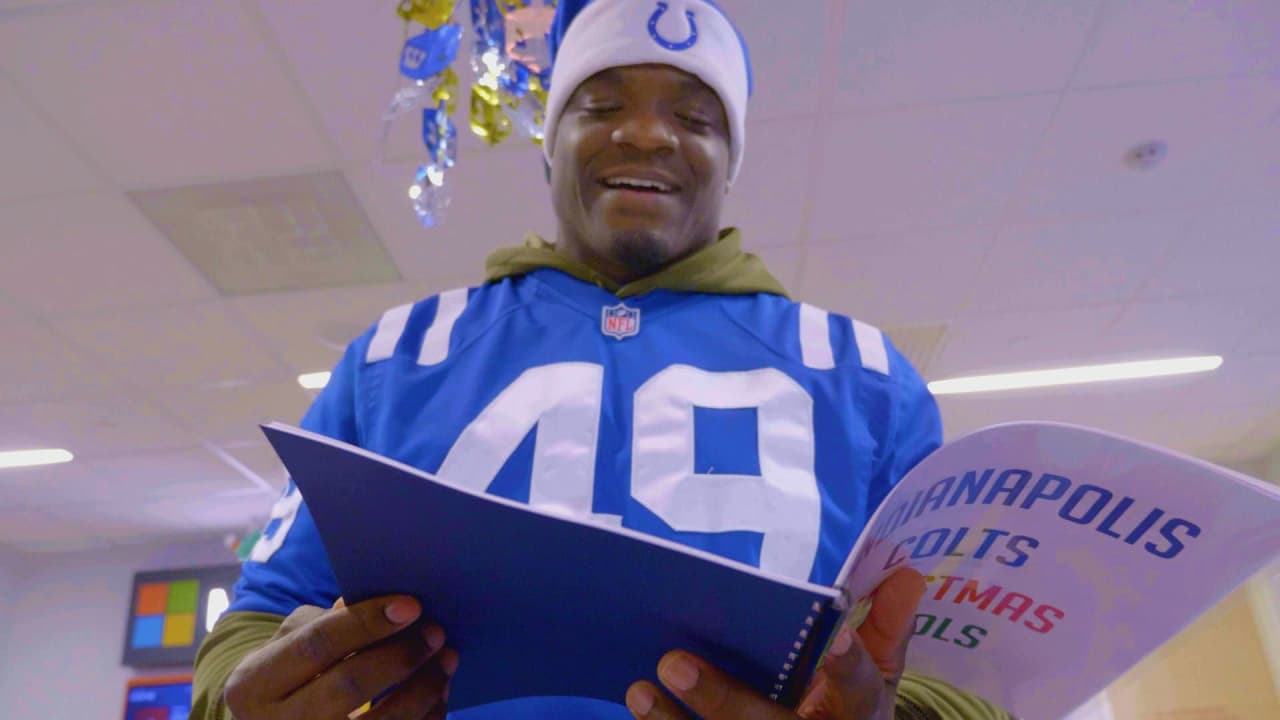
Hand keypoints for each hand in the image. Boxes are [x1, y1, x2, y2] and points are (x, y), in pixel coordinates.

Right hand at [224, 595, 458, 719]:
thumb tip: (383, 608)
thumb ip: (327, 623)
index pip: (316, 645)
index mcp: (253, 684)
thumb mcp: (287, 646)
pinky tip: (438, 694)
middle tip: (435, 632)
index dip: (365, 623)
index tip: (411, 605)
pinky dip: (425, 718)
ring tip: (447, 660)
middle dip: (401, 655)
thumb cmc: (285, 678)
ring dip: (423, 689)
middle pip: (349, 685)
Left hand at [625, 567, 925, 719]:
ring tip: (641, 687)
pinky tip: (641, 708)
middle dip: (722, 701)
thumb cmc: (849, 708)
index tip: (832, 635)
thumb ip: (888, 624)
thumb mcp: (879, 674)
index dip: (849, 664)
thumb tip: (910, 571)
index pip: (861, 689)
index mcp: (859, 713)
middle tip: (673, 662)